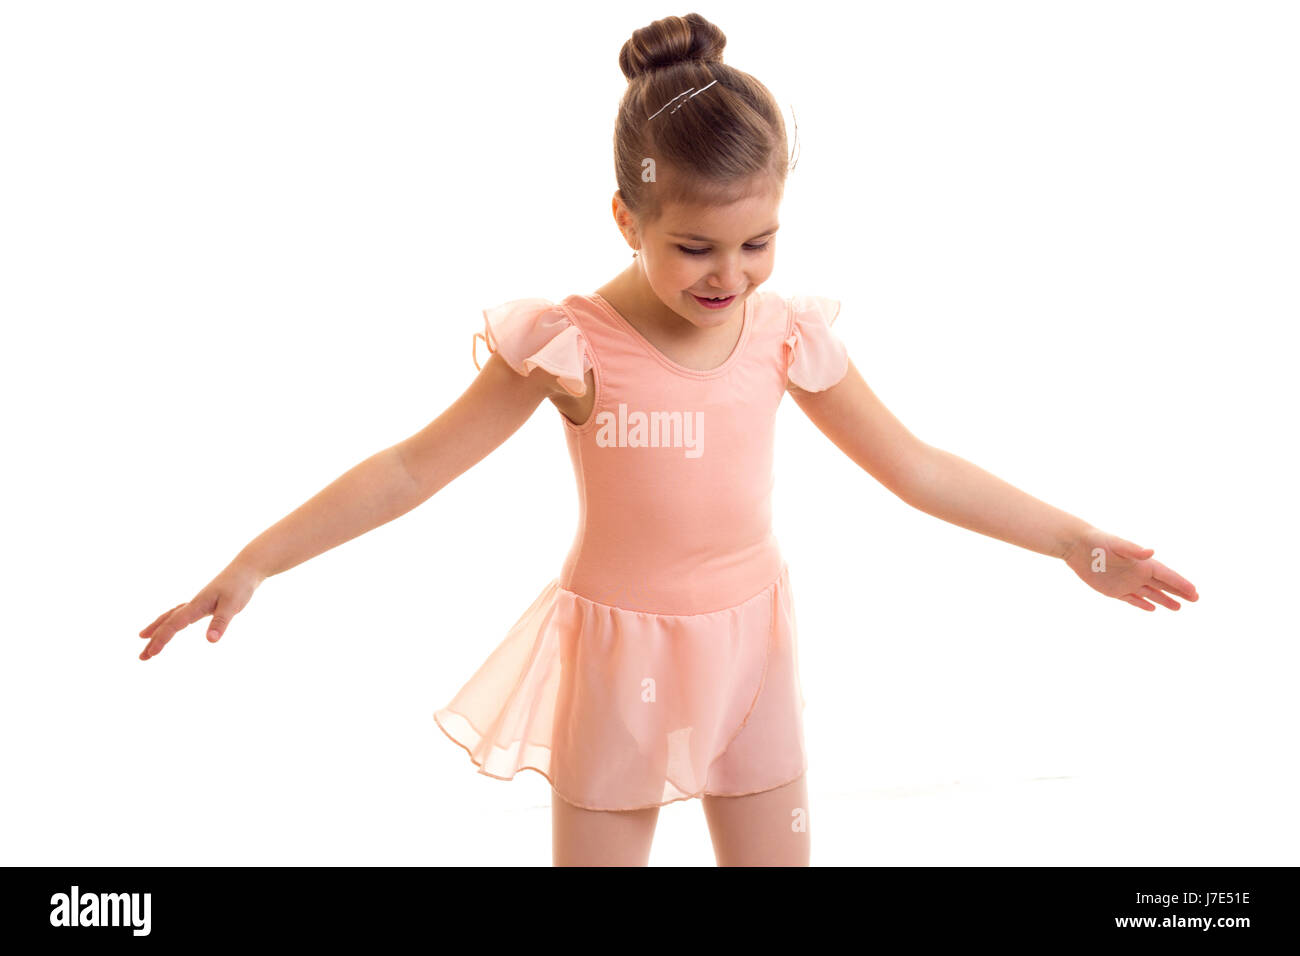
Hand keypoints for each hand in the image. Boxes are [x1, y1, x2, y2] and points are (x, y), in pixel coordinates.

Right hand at [138, 560, 263, 659]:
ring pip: (171, 616)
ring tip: (143, 637)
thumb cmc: (240, 586)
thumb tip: (210, 641)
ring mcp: (198, 602)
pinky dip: (171, 620)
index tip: (150, 654)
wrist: (246, 568)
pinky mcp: (204, 602)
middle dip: (154, 639)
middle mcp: (193, 603)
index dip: (161, 639)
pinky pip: (180, 613)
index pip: (174, 624)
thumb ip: (220, 622)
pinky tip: (173, 624)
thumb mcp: (233, 605)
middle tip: (142, 657)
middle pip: (167, 622)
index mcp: (197, 605)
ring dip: (157, 628)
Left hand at [1063, 526, 1198, 610]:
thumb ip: (1134, 550)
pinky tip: (1152, 609)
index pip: (1167, 576)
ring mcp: (1126, 583)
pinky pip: (1131, 599)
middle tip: (1195, 599)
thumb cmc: (1098, 542)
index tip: (1195, 592)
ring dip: (1164, 600)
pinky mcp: (1113, 590)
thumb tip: (1151, 552)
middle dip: (1179, 592)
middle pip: (1163, 585)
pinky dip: (1142, 604)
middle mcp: (1137, 573)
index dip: (1181, 584)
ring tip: (1178, 607)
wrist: (1077, 546)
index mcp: (1142, 563)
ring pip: (1150, 594)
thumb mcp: (1117, 545)